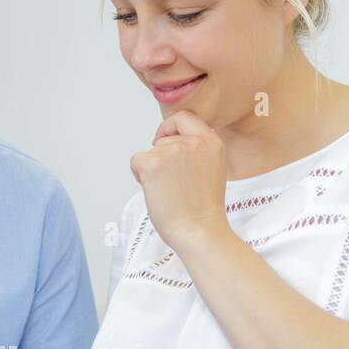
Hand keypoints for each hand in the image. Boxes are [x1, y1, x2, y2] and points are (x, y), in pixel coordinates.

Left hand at [130, 108, 229, 253]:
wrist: (199, 231)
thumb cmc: (203, 211)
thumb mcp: (212, 170)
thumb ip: (197, 152)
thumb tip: (172, 145)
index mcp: (212, 142)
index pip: (185, 117)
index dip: (169, 126)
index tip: (163, 138)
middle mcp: (194, 142)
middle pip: (164, 139)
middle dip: (160, 158)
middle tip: (170, 184)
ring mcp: (174, 150)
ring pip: (150, 152)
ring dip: (152, 170)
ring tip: (168, 192)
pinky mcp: (154, 162)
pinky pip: (136, 160)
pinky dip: (139, 175)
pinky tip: (155, 191)